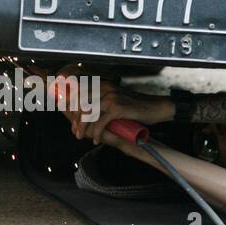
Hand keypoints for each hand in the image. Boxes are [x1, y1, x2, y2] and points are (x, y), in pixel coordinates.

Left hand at [54, 66, 174, 143]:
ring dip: (82, 127)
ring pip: (88, 112)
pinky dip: (97, 133)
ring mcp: (111, 97)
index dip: (72, 105)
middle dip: (75, 119)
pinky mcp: (118, 108)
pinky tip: (96, 140)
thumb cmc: (136, 107)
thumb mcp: (116, 99)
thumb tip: (86, 112)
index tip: (70, 118)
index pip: (80, 92)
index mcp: (103, 85)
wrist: (156, 107)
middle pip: (81, 103)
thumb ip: (102, 102)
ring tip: (81, 136)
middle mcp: (105, 88)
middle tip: (75, 131)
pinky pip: (101, 122)